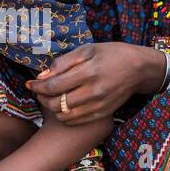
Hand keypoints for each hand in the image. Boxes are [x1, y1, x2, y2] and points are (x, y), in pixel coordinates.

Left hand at [25, 42, 163, 125]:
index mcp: (88, 72)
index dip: (37, 86)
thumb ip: (63, 63)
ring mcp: (98, 105)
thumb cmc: (111, 54)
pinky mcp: (102, 114)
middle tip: (39, 91)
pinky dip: (64, 116)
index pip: (54, 85)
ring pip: (64, 115)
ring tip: (50, 98)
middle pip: (56, 103)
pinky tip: (63, 106)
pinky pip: (75, 121)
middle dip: (42, 98)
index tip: (30, 84)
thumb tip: (42, 76)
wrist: (139, 69)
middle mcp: (93, 92)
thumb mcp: (87, 50)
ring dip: (51, 109)